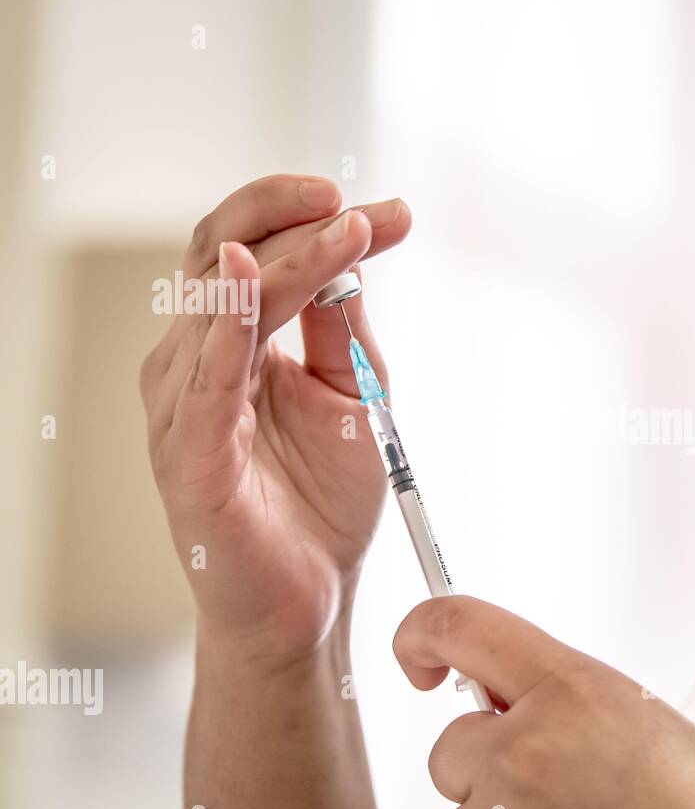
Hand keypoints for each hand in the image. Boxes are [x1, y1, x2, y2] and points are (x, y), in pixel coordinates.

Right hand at [140, 175, 412, 659]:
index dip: (318, 223)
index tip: (394, 215)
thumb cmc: (322, 503)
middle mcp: (196, 362)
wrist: (310, 599)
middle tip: (365, 210)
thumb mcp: (350, 395)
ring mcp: (185, 405)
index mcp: (232, 344)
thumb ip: (340, 328)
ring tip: (345, 229)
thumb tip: (352, 250)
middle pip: (224, 256)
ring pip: (222, 304)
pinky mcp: (189, 454)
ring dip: (285, 259)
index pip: (258, 254)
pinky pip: (204, 378)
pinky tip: (248, 280)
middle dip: (295, 218)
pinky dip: (226, 323)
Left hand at [393, 596, 694, 808]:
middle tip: (555, 785)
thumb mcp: (641, 719)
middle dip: (486, 762)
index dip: (420, 634)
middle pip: (451, 742)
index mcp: (573, 691)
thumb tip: (504, 695)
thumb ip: (565, 695)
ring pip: (462, 808)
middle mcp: (528, 747)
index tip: (418, 654)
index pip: (458, 625)